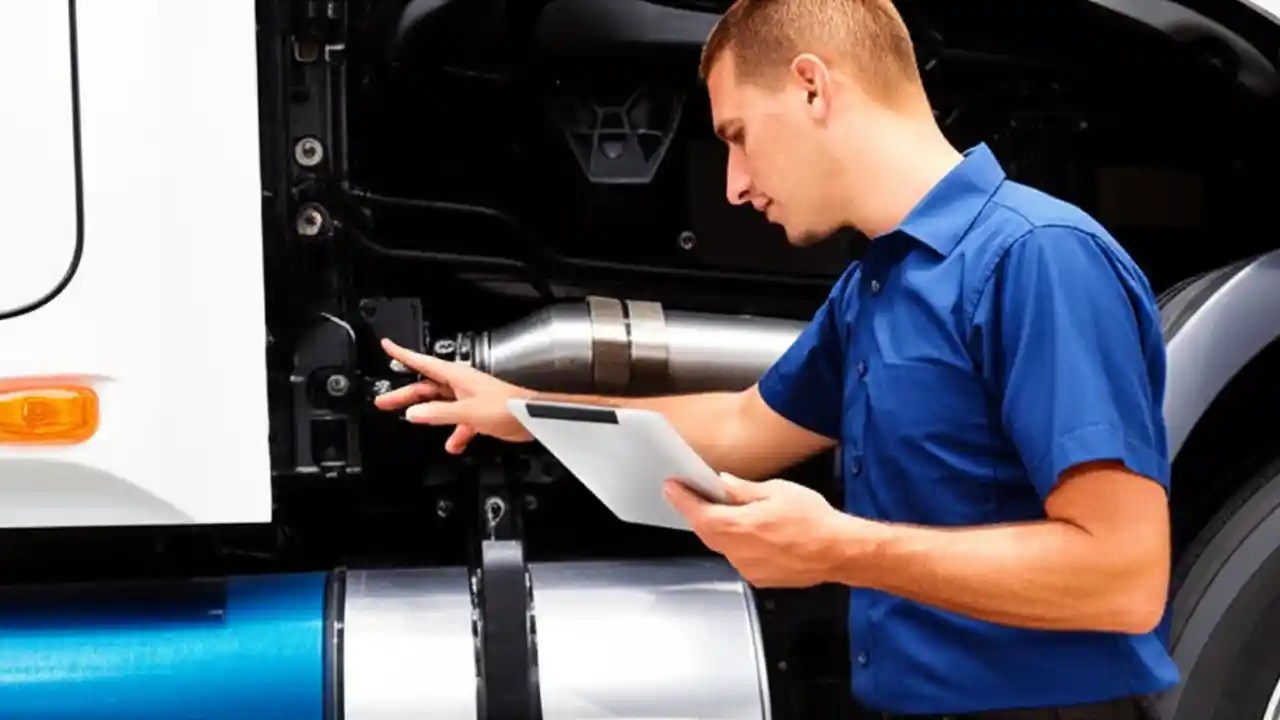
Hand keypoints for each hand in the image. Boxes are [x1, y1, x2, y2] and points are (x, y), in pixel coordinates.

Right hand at [374, 338, 533, 452]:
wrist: (531, 418)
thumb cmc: (506, 407)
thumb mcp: (467, 412)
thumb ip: (439, 413)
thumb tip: (414, 413)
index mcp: (456, 376)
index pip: (422, 362)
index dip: (402, 354)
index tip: (387, 346)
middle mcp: (461, 385)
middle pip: (426, 387)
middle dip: (405, 394)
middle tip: (384, 401)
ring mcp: (468, 399)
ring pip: (439, 405)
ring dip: (426, 414)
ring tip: (409, 420)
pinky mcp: (477, 413)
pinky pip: (457, 422)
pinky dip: (453, 433)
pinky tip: (452, 444)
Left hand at [664, 472, 847, 587]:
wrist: (838, 551)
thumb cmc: (814, 520)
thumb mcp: (778, 491)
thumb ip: (745, 489)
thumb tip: (724, 482)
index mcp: (740, 526)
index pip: (699, 513)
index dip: (682, 500)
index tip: (671, 488)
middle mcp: (739, 551)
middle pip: (706, 532)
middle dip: (698, 514)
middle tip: (693, 497)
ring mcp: (748, 568)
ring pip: (723, 546)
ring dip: (721, 530)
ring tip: (729, 514)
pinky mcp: (760, 578)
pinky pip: (740, 559)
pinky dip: (739, 545)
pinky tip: (754, 535)